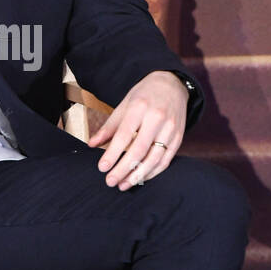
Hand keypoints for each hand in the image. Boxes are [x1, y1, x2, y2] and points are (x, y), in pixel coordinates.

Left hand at [88, 71, 187, 189]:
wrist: (172, 85)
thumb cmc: (144, 95)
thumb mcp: (124, 104)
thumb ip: (109, 126)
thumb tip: (92, 144)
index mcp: (139, 107)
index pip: (124, 135)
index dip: (112, 153)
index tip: (102, 167)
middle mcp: (157, 118)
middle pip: (139, 149)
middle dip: (123, 169)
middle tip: (111, 181)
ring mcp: (170, 128)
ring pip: (154, 158)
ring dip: (138, 175)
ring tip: (124, 184)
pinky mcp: (179, 137)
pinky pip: (166, 160)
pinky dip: (153, 172)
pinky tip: (141, 178)